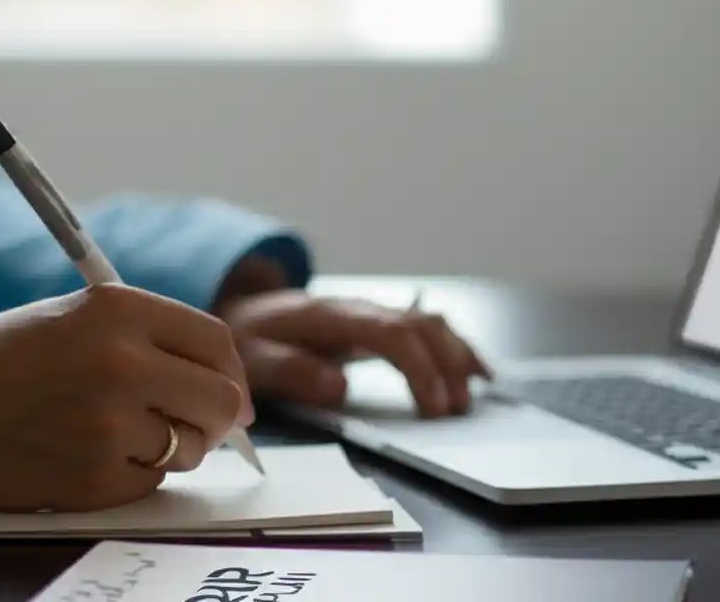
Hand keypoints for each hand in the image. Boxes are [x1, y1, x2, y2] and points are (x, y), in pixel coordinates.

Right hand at [0, 284, 250, 511]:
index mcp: (120, 309)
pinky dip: (130, 477)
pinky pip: (149, 483)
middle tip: (201, 426)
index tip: (233, 394)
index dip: (231, 373)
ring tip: (114, 434)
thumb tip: (227, 387)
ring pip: (190, 447)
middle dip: (219, 418)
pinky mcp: (94, 477)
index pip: (217, 342)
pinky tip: (85, 456)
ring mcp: (111, 423)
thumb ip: (151, 340)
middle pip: (221, 399)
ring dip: (170, 448)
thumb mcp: (76, 318)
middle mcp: (124, 361)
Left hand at [219, 290, 490, 416]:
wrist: (242, 309)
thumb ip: (292, 371)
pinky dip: (455, 348)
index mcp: (332, 316)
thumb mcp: (254, 358)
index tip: (434, 408)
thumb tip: (340, 388)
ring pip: (430, 323)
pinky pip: (427, 328)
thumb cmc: (249, 338)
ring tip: (473, 396)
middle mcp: (360, 308)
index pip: (391, 334)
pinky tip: (477, 372)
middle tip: (458, 411)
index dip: (419, 369)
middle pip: (421, 326)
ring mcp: (373, 312)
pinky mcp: (380, 323)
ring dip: (457, 356)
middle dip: (448, 366)